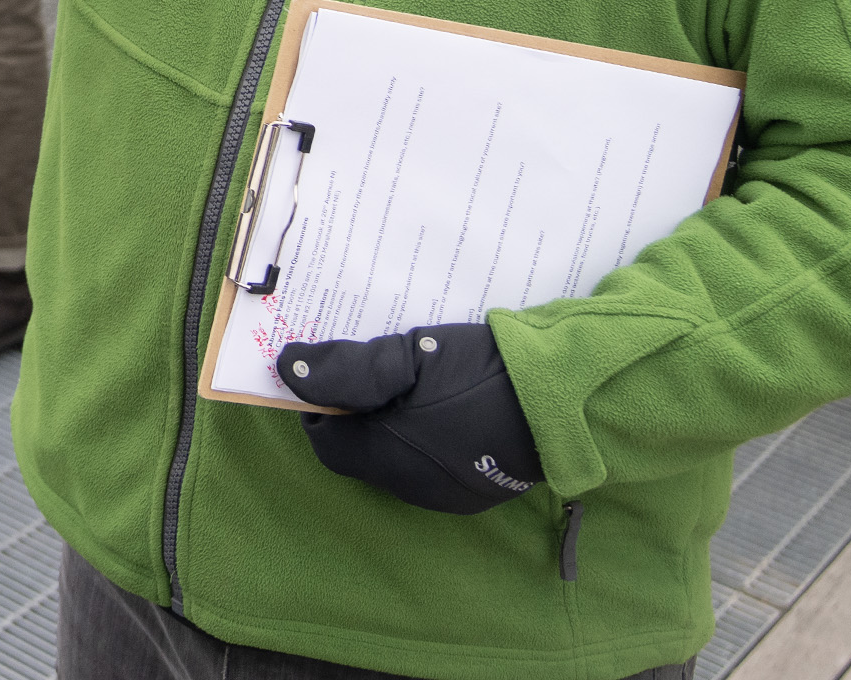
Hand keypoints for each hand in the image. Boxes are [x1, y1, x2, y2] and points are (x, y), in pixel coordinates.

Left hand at [276, 322, 542, 514]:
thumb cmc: (479, 377)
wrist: (562, 405)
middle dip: (360, 412)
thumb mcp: (409, 356)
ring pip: (397, 460)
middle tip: (382, 367)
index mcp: (383, 455)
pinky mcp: (476, 493)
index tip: (342, 368)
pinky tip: (449, 405)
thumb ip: (347, 367)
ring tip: (418, 381)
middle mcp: (407, 486)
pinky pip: (432, 466)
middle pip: (359, 450)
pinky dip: (428, 438)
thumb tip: (288, 368)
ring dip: (395, 425)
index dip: (325, 402)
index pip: (325, 438)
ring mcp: (444, 495)